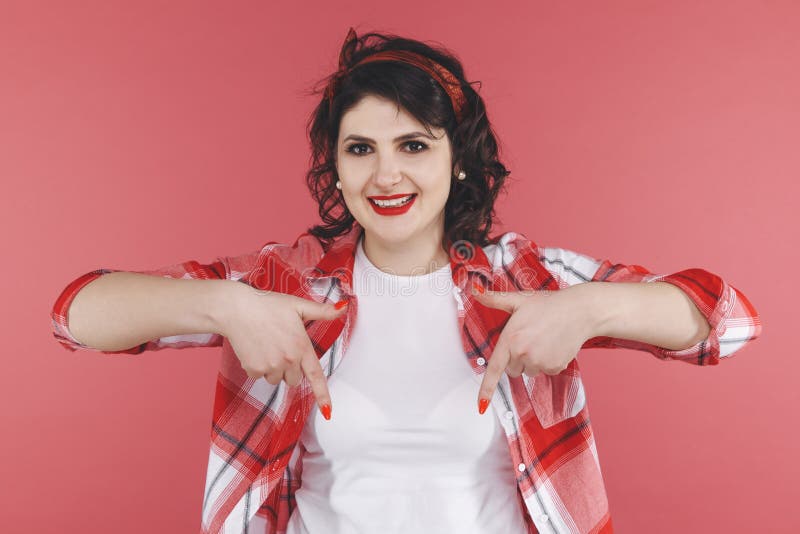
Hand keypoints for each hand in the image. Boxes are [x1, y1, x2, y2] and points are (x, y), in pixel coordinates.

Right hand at [217, 282, 347, 419]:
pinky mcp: (254, 369)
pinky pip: (259, 376)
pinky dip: (258, 367)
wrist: (237, 309)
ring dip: (274, 368)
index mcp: (301, 346)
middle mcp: (288, 359)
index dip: (323, 395)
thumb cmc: (267, 305)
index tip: (328, 411)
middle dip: (291, 369)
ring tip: (267, 346)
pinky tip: (255, 349)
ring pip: (276, 379)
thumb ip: (322, 311)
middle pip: (294, 379)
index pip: (316, 376)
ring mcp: (270, 366)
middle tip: (281, 347)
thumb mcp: (298, 305)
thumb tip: (343, 307)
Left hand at [470, 282, 600, 413]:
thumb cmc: (548, 304)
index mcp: (511, 338)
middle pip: (512, 369)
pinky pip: (545, 371)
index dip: (486, 389)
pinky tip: (554, 345)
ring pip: (528, 371)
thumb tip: (474, 290)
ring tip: (543, 339)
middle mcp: (523, 353)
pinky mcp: (555, 368)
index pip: (495, 368)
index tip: (481, 406)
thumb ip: (494, 299)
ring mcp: (540, 362)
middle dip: (516, 358)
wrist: (579, 310)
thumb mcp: (519, 300)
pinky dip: (548, 362)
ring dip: (532, 360)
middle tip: (529, 338)